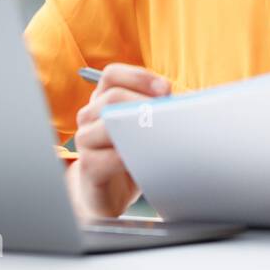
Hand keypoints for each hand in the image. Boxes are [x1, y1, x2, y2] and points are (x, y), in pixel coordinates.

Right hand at [66, 62, 170, 219]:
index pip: (112, 75)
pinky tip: (146, 160)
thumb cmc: (129, 155)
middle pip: (112, 96)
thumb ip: (156, 111)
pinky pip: (109, 157)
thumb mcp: (142, 129)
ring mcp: (85, 140)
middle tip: (168, 116)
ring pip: (108, 124)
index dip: (139, 77)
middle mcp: (89, 116)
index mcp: (102, 100)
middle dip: (144, 103)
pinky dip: (131, 157)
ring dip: (139, 129)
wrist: (106, 195)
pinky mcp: (88, 166)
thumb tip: (184, 102)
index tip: (165, 89)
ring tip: (160, 137)